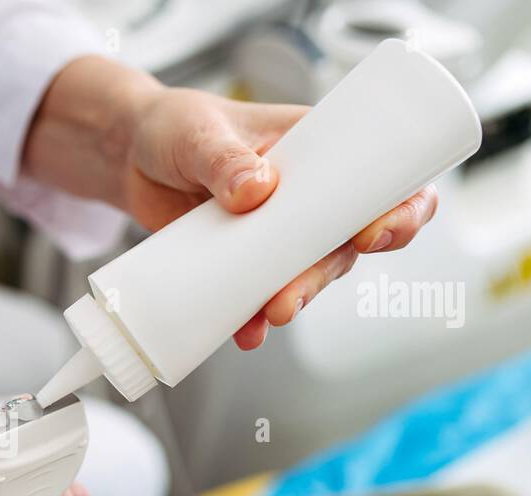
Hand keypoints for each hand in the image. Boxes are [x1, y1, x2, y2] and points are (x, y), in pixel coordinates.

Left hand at [23, 57, 438, 349]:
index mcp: (318, 151)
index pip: (380, 180)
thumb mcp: (198, 133)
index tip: (373, 235)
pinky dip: (254, 318)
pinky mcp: (246, 262)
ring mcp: (279, 234)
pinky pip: (261, 296)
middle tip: (294, 294)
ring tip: (268, 315)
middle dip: (326, 273)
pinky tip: (244, 332)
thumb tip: (257, 189)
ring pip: (307, 274)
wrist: (133, 159)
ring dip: (295, 298)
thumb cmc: (178, 128)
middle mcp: (309, 196)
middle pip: (342, 242)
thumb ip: (224, 158)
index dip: (396, 210)